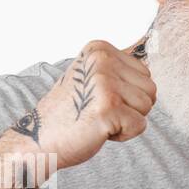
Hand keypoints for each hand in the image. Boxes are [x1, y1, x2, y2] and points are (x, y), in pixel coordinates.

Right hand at [29, 38, 155, 170]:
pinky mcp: (108, 107)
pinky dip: (123, 135)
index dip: (127, 94)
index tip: (97, 99)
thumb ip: (118, 69)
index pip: (144, 72)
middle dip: (130, 107)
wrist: (39, 139)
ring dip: (126, 120)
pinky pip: (140, 125)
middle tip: (98, 111)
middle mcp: (102, 60)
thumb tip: (149, 61)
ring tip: (98, 119)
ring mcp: (104, 82)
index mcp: (99, 49)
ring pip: (147, 106)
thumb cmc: (70, 113)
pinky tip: (98, 130)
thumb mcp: (92, 78)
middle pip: (150, 88)